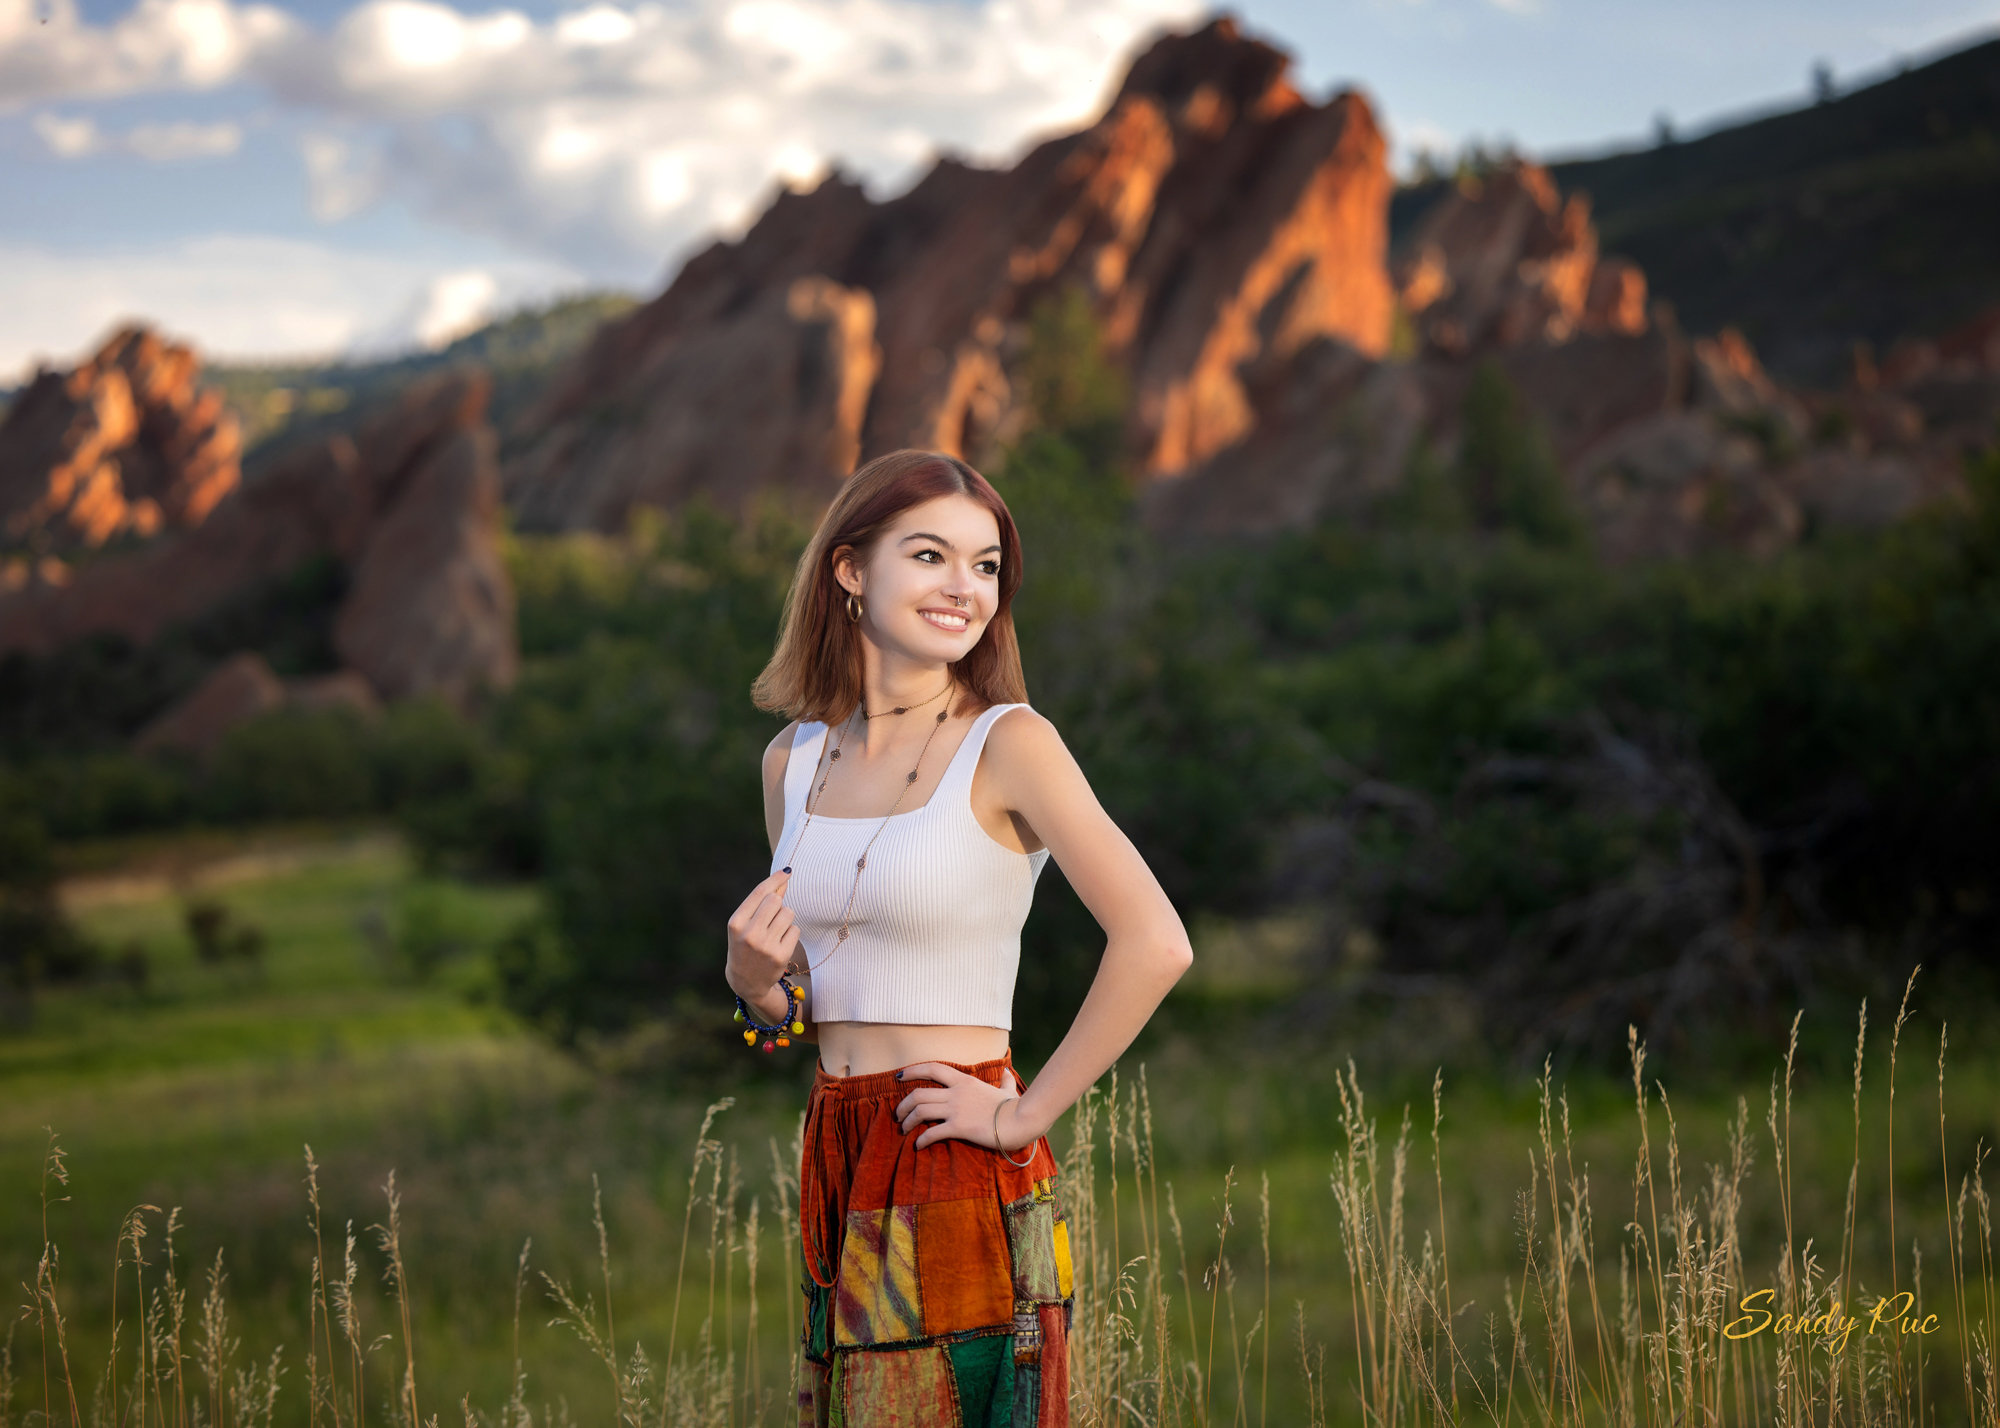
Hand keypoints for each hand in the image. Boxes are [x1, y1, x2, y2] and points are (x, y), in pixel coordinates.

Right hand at [726, 871, 797, 1009]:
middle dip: (777, 904)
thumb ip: (761, 901)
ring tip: (774, 931)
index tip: (787, 871)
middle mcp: (749, 934)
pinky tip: (780, 943)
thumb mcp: (745, 923)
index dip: (776, 879)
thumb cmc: (745, 944)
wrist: (745, 981)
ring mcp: (765, 946)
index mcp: (736, 923)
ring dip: (785, 918)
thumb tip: (784, 877)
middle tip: (771, 917)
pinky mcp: (780, 956)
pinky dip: (790, 933)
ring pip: (788, 913)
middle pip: (776, 901)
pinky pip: (795, 930)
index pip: (760, 893)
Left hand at [894, 1064, 1040, 1151]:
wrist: (1020, 1120)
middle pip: (918, 1093)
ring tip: (904, 1130)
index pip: (932, 1068)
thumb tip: (1008, 1073)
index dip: (912, 1070)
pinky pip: (932, 1133)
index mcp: (964, 1080)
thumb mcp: (1007, 1090)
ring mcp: (957, 1109)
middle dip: (903, 1104)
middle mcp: (956, 1092)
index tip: (899, 1077)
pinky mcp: (959, 1127)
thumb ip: (1004, 1081)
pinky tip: (918, 1145)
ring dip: (908, 1122)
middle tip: (898, 1115)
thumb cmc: (1014, 1107)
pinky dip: (921, 1139)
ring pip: (920, 1111)